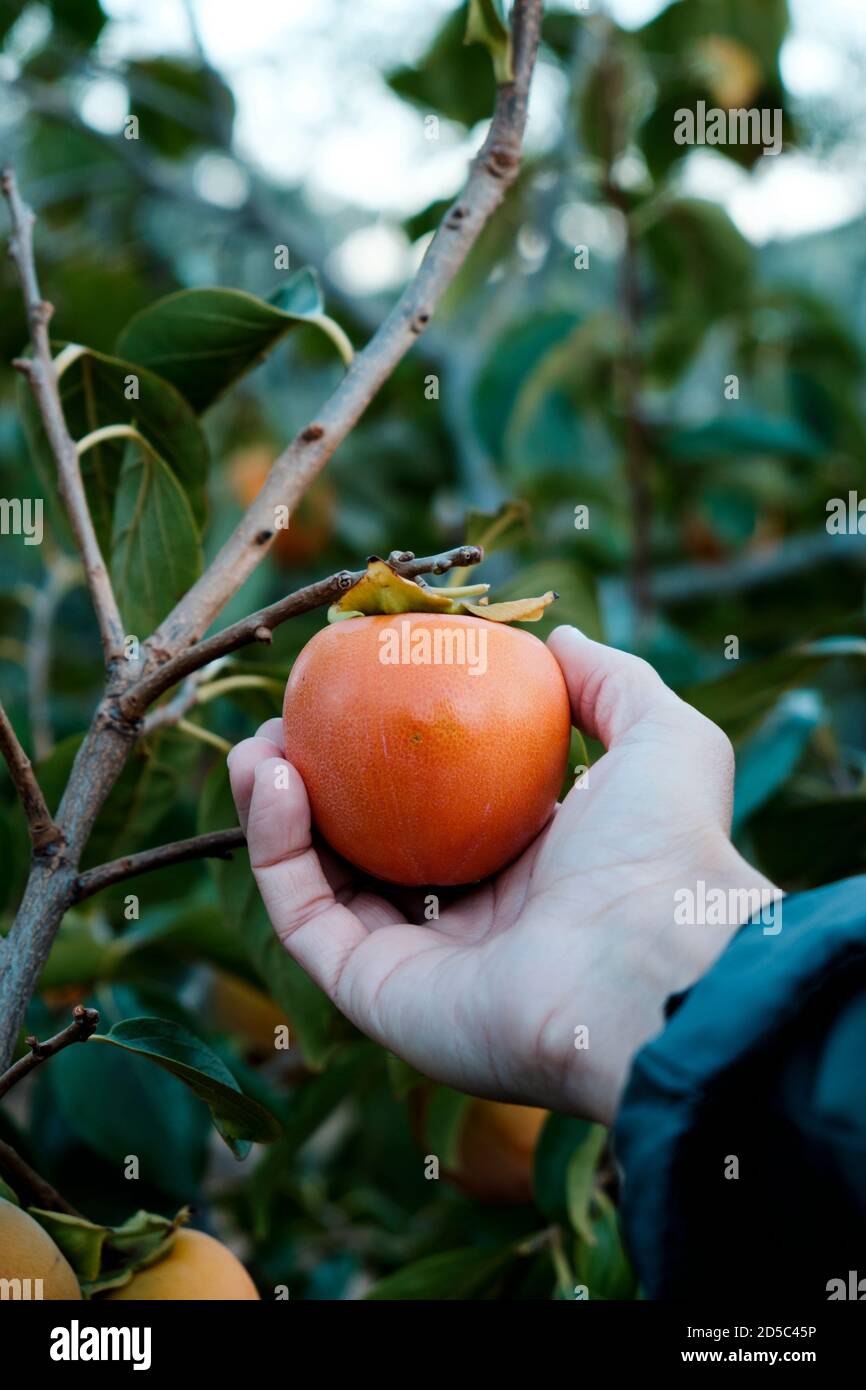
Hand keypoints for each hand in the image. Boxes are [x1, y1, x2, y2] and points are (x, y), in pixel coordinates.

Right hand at [227, 627, 778, 1124]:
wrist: (657, 963)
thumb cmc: (664, 848)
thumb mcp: (657, 734)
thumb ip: (610, 681)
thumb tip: (556, 635)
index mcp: (528, 867)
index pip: (438, 808)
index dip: (388, 753)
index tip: (351, 693)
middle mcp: (469, 920)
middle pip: (366, 844)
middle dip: (316, 784)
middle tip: (286, 725)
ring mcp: (419, 963)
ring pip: (321, 882)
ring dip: (275, 813)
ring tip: (258, 746)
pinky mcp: (377, 996)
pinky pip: (307, 916)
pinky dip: (277, 850)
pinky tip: (275, 779)